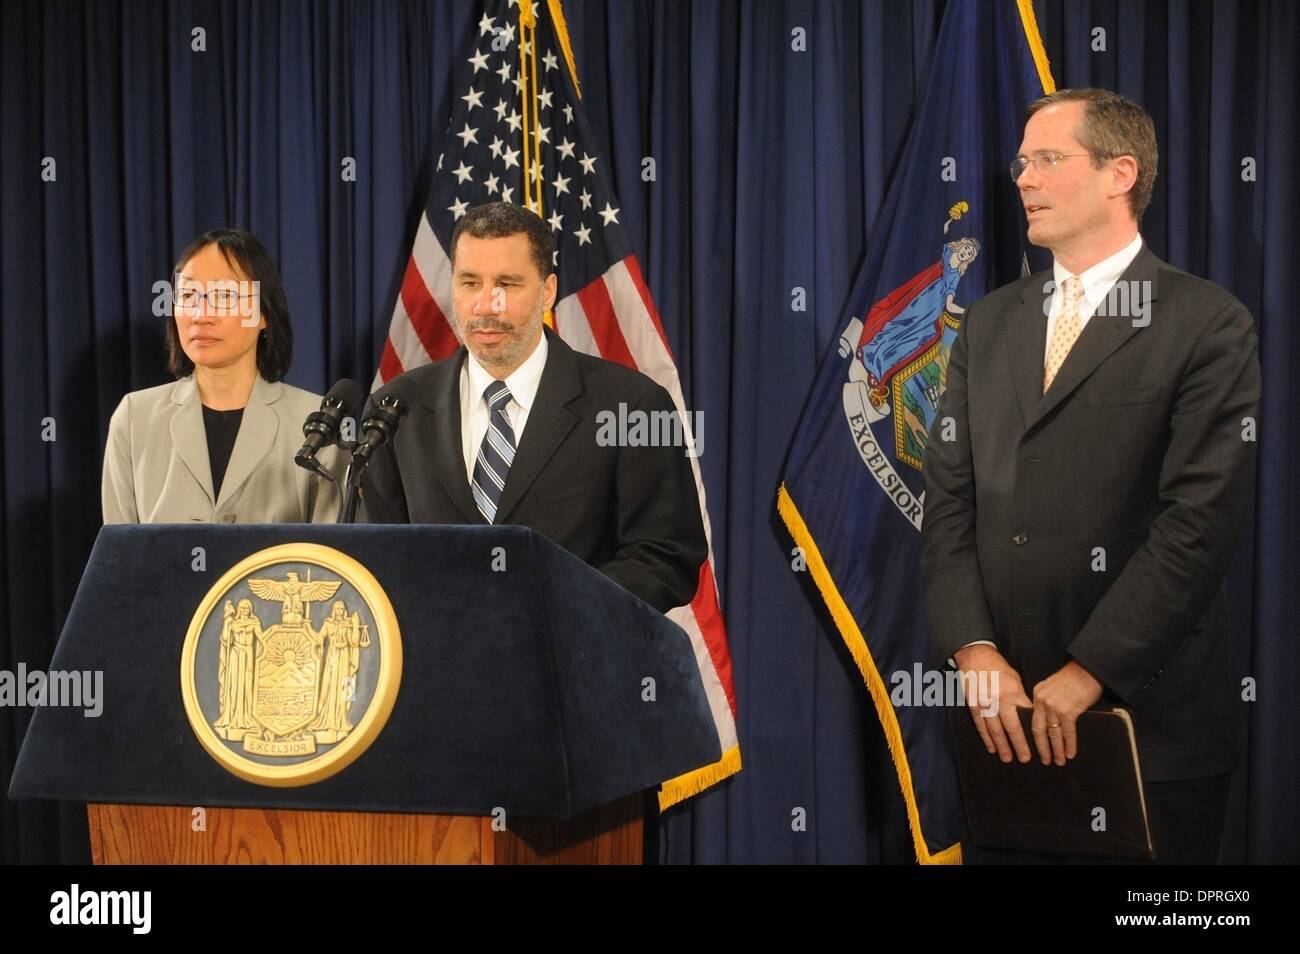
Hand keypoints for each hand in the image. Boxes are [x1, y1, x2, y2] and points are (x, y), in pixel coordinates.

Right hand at [953, 644, 1033, 763]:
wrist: (975, 656)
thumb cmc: (997, 667)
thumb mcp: (1015, 679)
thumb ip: (1020, 697)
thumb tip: (1027, 715)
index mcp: (1013, 692)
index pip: (1026, 716)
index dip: (1033, 731)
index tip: (1039, 744)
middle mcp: (999, 699)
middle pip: (1011, 728)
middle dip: (1019, 745)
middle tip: (1024, 759)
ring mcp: (984, 703)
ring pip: (994, 730)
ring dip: (1001, 746)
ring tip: (1007, 758)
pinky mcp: (973, 704)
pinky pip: (980, 724)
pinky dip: (986, 738)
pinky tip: (991, 747)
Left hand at [1030, 661, 1103, 765]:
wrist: (1088, 668)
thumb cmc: (1074, 678)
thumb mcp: (1053, 687)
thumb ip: (1046, 700)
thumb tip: (1048, 719)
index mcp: (1037, 694)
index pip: (1031, 719)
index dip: (1033, 736)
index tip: (1034, 748)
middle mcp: (1042, 700)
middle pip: (1038, 730)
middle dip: (1042, 748)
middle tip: (1045, 761)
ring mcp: (1054, 706)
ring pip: (1053, 733)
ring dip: (1056, 749)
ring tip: (1059, 761)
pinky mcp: (1069, 710)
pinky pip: (1067, 732)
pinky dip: (1069, 744)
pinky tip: (1070, 753)